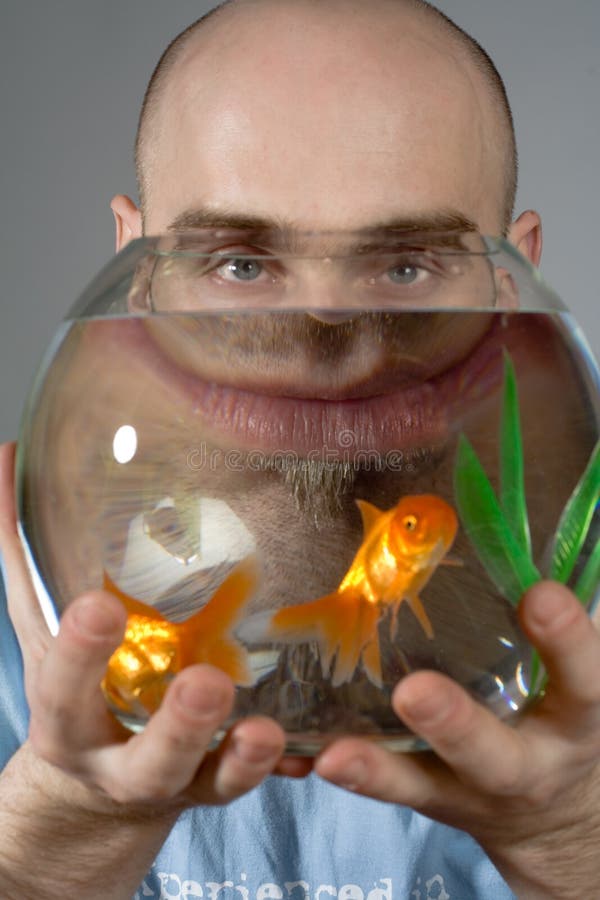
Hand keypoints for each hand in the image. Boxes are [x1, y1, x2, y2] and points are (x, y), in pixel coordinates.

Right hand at [0, 441, 301, 813]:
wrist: (91, 788)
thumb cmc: (74, 684)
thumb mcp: (41, 624)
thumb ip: (23, 547)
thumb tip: (8, 455)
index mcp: (68, 714)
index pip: (65, 686)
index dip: (82, 652)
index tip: (100, 606)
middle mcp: (119, 757)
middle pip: (145, 752)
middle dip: (175, 722)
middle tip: (206, 682)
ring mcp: (175, 777)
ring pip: (206, 780)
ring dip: (240, 758)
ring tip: (270, 730)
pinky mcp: (215, 785)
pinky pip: (249, 783)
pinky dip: (275, 767)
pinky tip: (307, 749)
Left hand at [315, 580, 599, 894]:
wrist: (552, 811)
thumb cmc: (560, 713)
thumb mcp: (576, 677)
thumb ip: (559, 627)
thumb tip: (533, 551)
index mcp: (574, 720)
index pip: (582, 680)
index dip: (565, 641)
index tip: (540, 595)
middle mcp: (523, 765)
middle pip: (492, 754)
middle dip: (453, 724)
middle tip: (414, 692)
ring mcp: (465, 790)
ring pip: (420, 783)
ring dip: (377, 769)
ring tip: (333, 754)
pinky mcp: (424, 795)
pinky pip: (383, 787)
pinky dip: (345, 772)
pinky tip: (302, 757)